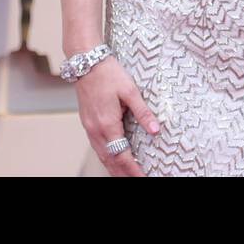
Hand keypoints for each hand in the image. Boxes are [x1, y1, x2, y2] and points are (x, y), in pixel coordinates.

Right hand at [74, 55, 159, 176]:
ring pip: (102, 156)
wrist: (86, 63)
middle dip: (124, 174)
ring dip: (114, 169)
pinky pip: (97, 147)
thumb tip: (156, 130)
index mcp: (108, 124)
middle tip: (138, 180)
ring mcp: (89, 128)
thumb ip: (143, 112)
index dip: (133, 170)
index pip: (122, 156)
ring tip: (126, 176)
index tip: (144, 177)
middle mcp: (96, 130)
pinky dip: (106, 158)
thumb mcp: (130, 91)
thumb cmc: (109, 74)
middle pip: (110, 161)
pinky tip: (112, 160)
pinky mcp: (87, 124)